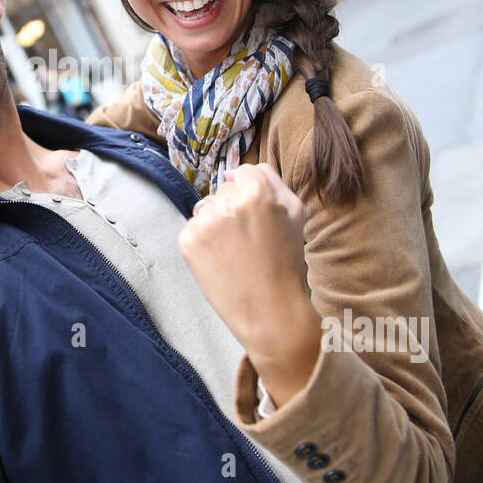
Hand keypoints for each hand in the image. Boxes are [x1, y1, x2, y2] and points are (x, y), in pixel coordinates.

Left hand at [178, 164, 321, 406]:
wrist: (270, 312)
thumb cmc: (287, 262)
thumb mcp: (295, 213)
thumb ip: (270, 178)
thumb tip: (235, 170)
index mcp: (256, 191)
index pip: (245, 173)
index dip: (255, 196)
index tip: (260, 219)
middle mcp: (226, 203)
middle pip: (225, 190)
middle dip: (235, 208)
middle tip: (250, 241)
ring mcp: (203, 223)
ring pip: (208, 208)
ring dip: (218, 223)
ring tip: (236, 252)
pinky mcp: (187, 242)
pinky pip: (194, 228)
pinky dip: (204, 241)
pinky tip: (222, 260)